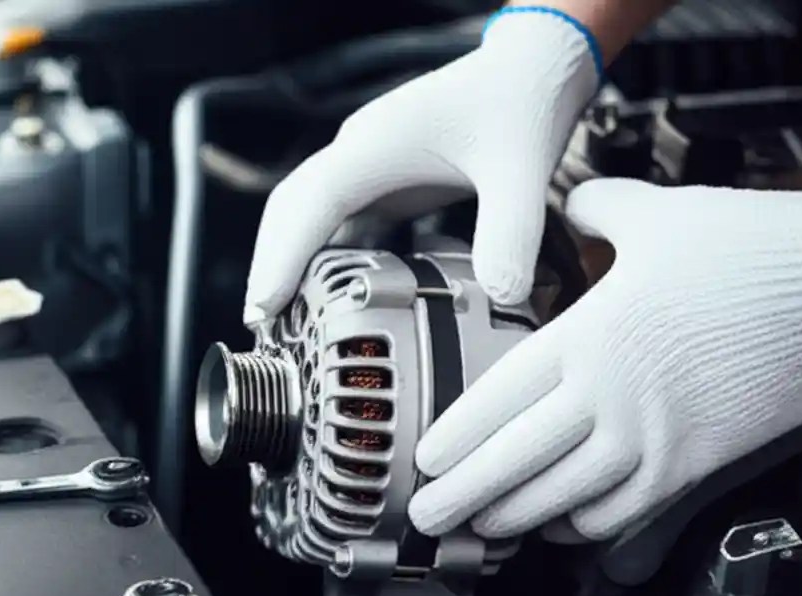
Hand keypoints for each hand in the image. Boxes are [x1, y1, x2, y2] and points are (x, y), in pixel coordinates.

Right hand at [243, 8, 602, 322]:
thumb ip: (512, 232)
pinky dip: (329, 254)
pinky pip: (342, 218)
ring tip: (289, 317)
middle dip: (273, 263)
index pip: (311, 204)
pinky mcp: (389, 176)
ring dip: (295, 259)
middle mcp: (362, 151)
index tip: (266, 306)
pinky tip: (336, 290)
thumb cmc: (523, 100)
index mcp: (379, 145)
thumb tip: (502, 294)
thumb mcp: (523, 170)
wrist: (538, 65)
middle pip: (293, 208)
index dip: (285, 257)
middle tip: (264, 324)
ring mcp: (372, 163)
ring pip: (311, 213)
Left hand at [408, 177, 801, 540]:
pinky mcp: (696, 462)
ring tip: (483, 527)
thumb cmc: (750, 246)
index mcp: (588, 334)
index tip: (423, 460)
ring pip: (563, 498)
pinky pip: (624, 512)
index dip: (455, 438)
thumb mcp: (654, 213)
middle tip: (426, 516)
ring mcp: (654, 436)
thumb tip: (578, 208)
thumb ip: (599, 212)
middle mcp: (611, 394)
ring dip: (515, 518)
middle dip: (462, 497)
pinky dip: (584, 526)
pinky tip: (564, 524)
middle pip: (514, 462)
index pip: (498, 399)